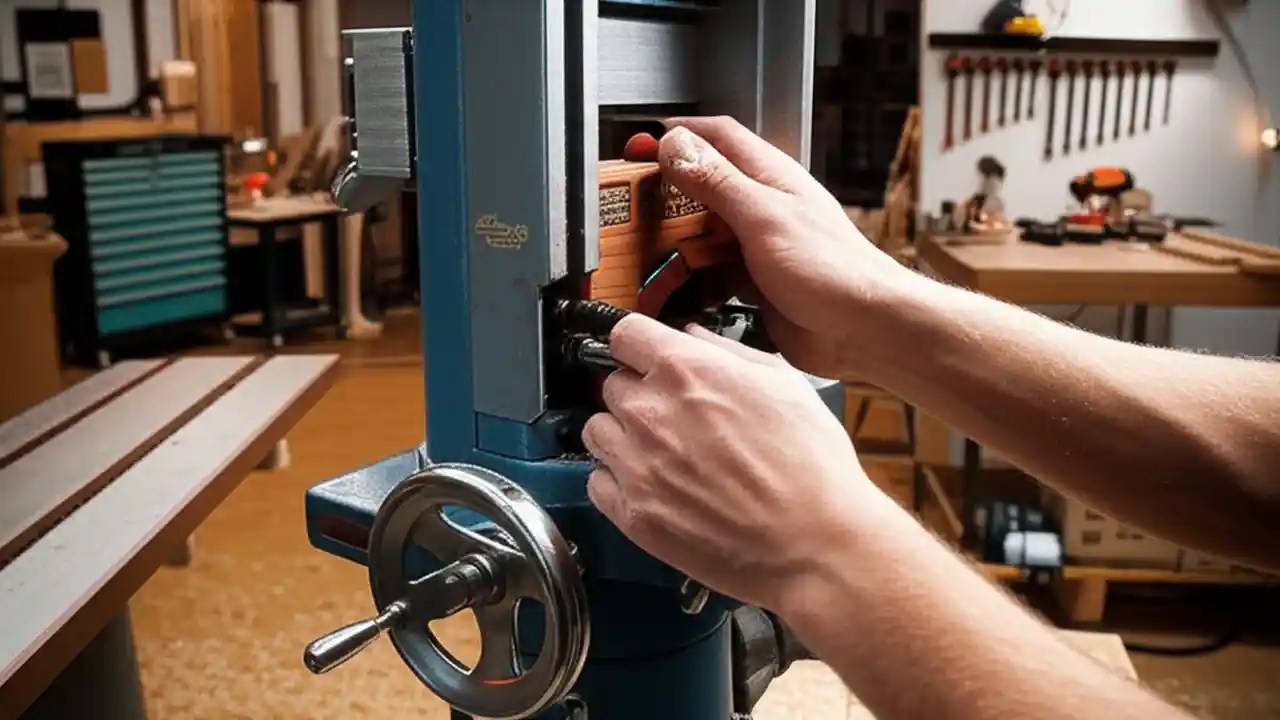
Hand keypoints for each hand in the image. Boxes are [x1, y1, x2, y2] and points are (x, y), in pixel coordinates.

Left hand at [581, 313, 884, 610]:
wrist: (816, 545)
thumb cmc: (812, 465)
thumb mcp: (784, 384)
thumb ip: (728, 352)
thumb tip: (692, 337)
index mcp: (686, 370)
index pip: (624, 334)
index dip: (636, 345)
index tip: (644, 356)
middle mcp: (649, 412)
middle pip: (611, 385)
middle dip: (638, 394)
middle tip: (672, 416)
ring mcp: (636, 465)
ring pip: (598, 431)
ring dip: (622, 436)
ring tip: (661, 454)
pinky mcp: (632, 514)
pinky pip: (598, 482)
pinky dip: (618, 482)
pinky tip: (655, 487)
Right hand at [659, 117, 916, 378]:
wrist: (864, 329)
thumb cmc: (833, 269)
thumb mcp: (763, 217)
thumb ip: (717, 181)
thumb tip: (677, 145)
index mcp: (769, 177)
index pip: (716, 138)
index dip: (676, 137)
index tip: (639, 150)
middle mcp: (762, 207)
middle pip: (700, 190)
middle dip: (664, 199)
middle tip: (630, 212)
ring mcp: (758, 247)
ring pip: (702, 237)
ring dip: (674, 248)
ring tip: (646, 258)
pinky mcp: (756, 284)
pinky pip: (712, 277)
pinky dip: (691, 284)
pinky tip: (676, 293)